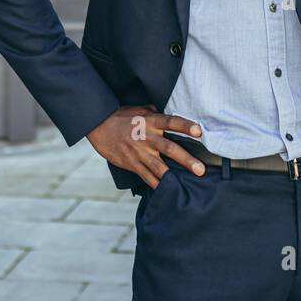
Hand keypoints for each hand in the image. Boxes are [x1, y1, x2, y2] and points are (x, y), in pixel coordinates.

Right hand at [85, 105, 204, 188]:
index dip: (185, 126)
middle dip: (186, 160)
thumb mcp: (140, 109)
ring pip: (159, 166)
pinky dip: (157, 184)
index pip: (171, 122)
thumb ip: (156, 113)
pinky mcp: (132, 163)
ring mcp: (139, 152)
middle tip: (201, 169)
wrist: (99, 127)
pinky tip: (167, 191)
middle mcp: (146, 137)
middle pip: (169, 148)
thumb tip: (170, 111)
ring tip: (187, 185)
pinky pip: (146, 176)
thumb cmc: (122, 117)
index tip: (199, 132)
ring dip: (173, 177)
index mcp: (150, 121)